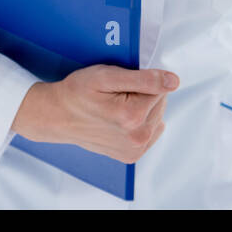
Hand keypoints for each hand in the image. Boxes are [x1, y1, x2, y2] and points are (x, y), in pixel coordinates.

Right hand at [13, 65, 178, 163]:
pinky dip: (140, 122)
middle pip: (160, 102)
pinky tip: (120, 120)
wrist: (57, 116)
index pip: (161, 86)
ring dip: (142, 108)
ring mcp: (135, 149)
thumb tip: (174, 82)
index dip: (141, 79)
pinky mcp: (132, 155)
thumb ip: (144, 79)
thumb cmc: (78, 92)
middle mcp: (137, 137)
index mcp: (133, 116)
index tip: (120, 84)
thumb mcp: (107, 76)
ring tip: (115, 108)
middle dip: (143, 94)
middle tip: (115, 95)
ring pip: (157, 115)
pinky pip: (151, 130)